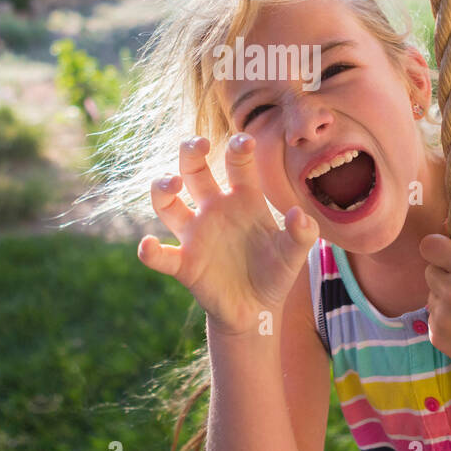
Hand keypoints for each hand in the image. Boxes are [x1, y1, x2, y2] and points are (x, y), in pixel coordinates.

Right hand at [137, 133, 317, 337]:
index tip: (243, 141)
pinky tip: (148, 246)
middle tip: (197, 145)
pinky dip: (150, 251)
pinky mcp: (185, 263)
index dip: (238, 148)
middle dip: (190, 153)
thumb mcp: (294, 256)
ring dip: (162, 190)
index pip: (237, 164)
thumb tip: (301, 216)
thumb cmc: (275, 273)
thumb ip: (301, 235)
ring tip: (171, 184)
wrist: (257, 310)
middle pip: (194, 171)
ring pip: (167, 204)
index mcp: (243, 199)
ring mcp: (196, 235)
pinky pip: (162, 255)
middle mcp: (214, 209)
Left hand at [420, 220, 450, 387]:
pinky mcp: (436, 334)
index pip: (429, 245)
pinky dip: (445, 318)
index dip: (437, 247)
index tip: (447, 253)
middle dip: (444, 274)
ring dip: (444, 296)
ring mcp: (442, 315)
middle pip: (429, 270)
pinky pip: (432, 316)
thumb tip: (446, 225)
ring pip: (430, 294)